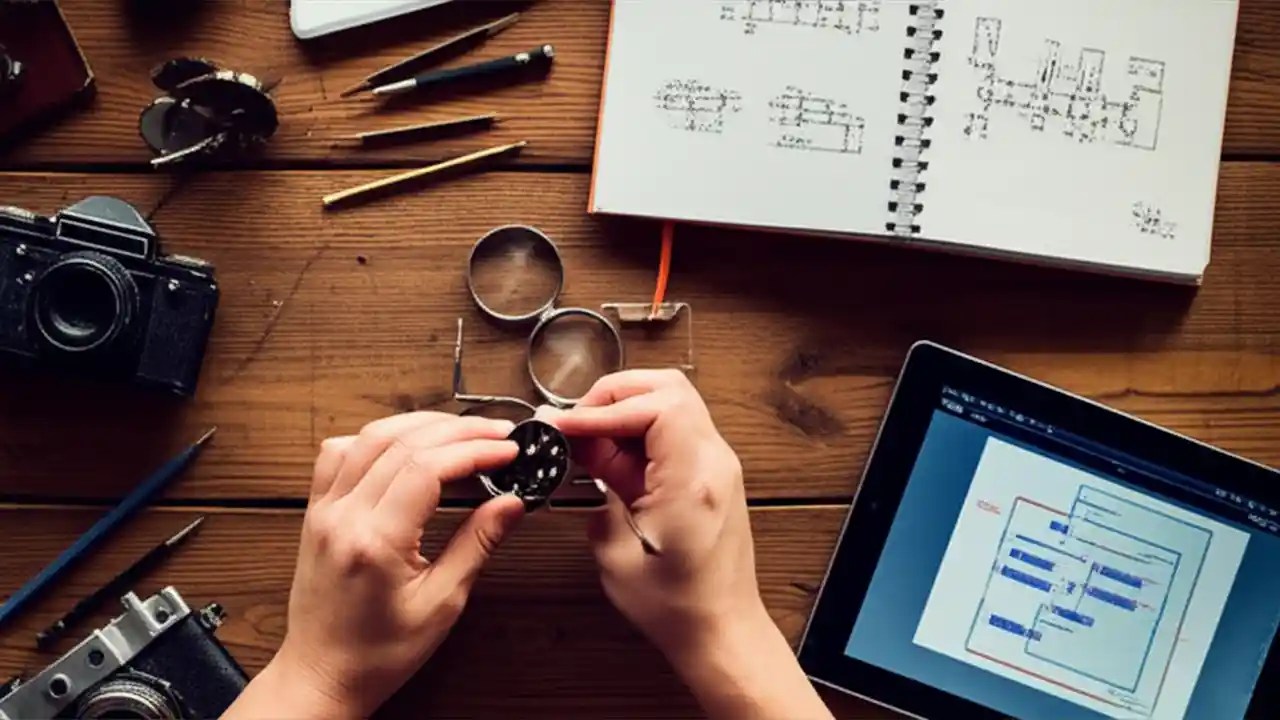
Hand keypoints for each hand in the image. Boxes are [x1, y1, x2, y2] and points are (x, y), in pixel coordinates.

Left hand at [224, 413, 524, 719]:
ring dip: (420, 424)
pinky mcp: (316, 512)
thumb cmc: (376, 654)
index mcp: (374, 542)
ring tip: (461, 429)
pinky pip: (339, 453)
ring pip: (369, 437)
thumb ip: (477, 544)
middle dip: (458, 430)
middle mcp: (342, 518)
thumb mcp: (441, 603)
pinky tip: (404, 442)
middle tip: (496, 434)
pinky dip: (376, 437)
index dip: (473, 449)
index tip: (506, 449)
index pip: (427, 467)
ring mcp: (323, 511)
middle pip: (401, 442)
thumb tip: (512, 503)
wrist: (323, 675)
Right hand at [538, 370, 756, 655]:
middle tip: (576, 422)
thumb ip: (601, 489)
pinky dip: (640, 429)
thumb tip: (581, 446)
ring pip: (673, 400)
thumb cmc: (678, 607)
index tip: (567, 425)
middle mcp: (714, 462)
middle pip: (667, 387)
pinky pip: (676, 428)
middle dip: (613, 395)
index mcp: (694, 480)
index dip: (603, 407)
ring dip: (626, 409)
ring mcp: (718, 464)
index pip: (654, 405)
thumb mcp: (618, 553)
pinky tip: (611, 456)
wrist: (722, 631)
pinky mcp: (712, 473)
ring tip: (589, 440)